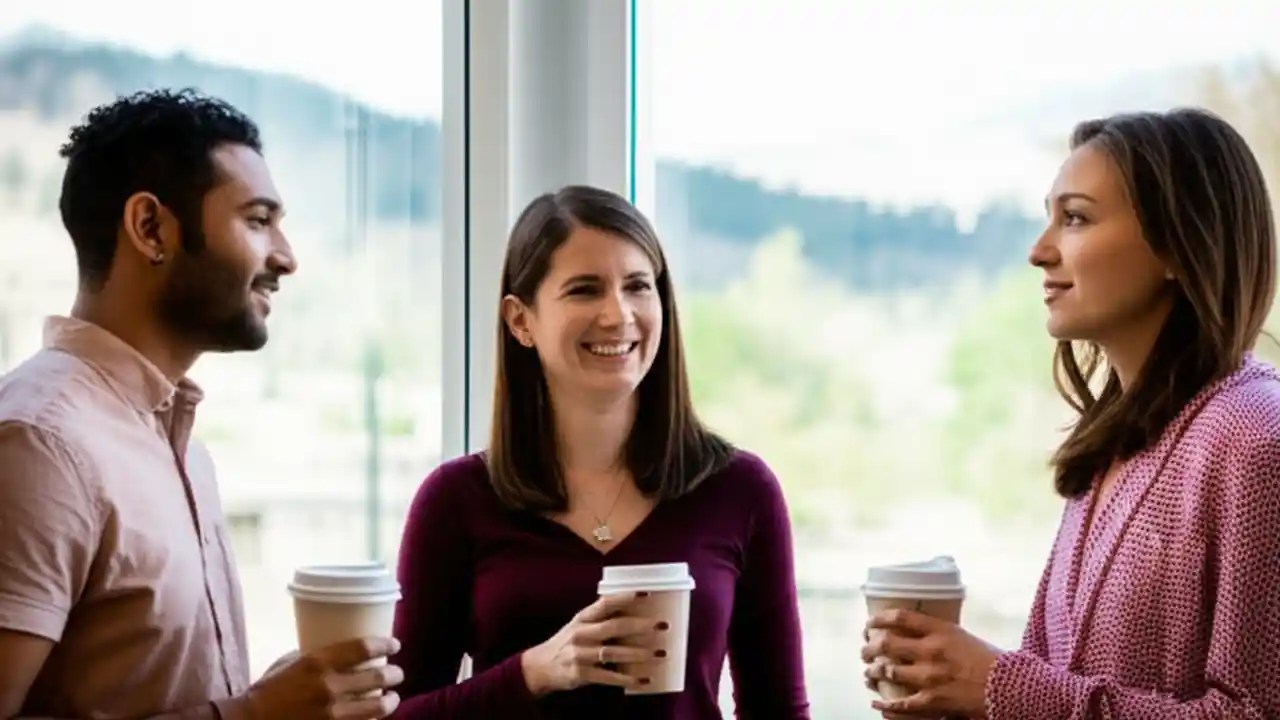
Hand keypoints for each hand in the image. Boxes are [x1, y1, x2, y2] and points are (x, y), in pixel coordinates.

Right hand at [244, 637, 403, 718]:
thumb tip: (336, 652)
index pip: (364, 648)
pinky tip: (374, 718)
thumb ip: (314, 657)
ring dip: (390, 702)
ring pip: (377, 707)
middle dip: (394, 675)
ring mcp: (333, 715)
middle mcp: (330, 687)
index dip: (385, 645)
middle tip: (397, 674)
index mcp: (318, 662)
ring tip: (392, 699)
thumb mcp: (289, 663)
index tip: (395, 645)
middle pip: (377, 677)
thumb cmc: (266, 691)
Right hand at [521, 592, 666, 695]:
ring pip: (613, 652)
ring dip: (639, 653)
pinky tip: (643, 680)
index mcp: (582, 618)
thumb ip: (599, 618)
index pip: (605, 603)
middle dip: (640, 626)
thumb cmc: (566, 642)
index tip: (646, 594)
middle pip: (614, 627)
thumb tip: (632, 608)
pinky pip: (608, 677)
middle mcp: (581, 634)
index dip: (626, 598)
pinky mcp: (580, 674)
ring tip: (659, 653)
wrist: (539, 667)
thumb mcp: (578, 625)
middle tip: (662, 625)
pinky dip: (626, 679)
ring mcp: (580, 654)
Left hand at [860, 609, 999, 717]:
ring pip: (888, 671)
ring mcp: (929, 676)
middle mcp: (930, 650)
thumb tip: (916, 632)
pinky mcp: (932, 700)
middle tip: (865, 649)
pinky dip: (885, 703)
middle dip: (870, 647)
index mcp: (940, 630)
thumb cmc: (989, 659)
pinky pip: (901, 703)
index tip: (870, 622)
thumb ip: (938, 633)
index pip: (900, 617)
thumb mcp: (962, 636)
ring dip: (873, 672)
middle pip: (887, 644)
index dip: (879, 619)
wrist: (1009, 686)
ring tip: (869, 672)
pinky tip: (876, 702)